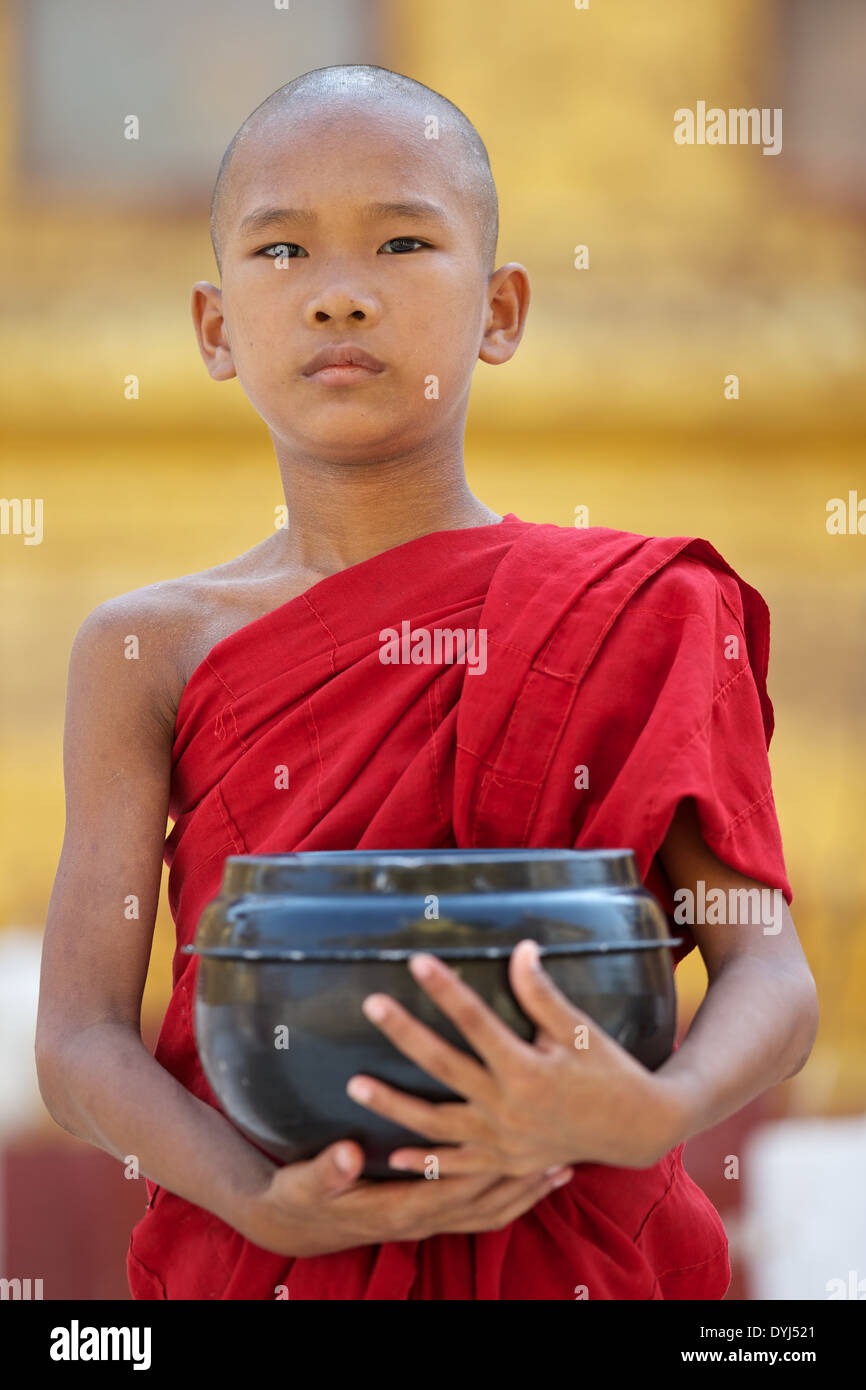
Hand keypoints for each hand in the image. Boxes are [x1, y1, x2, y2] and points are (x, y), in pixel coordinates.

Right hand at [234, 1140, 574, 1257]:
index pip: (459, 1186)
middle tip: (564, 1148)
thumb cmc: (301, 1196)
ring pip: (490, 1213)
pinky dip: (509, 1200)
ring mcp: (427, 1222)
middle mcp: (422, 1220)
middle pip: (487, 1202)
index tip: (524, 1136)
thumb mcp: (307, 1180)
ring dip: (527, 1192)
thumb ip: (329, 1169)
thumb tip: (348, 1154)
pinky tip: (527, 1180)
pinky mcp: (427, 1217)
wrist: (292, 1224)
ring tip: (564, 1167)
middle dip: (526, 1178)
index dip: (492, 1165)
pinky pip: (479, 1215)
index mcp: (401, 1209)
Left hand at [346, 940, 684, 1177]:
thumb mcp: (579, 1030)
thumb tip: (520, 948)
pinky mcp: (503, 1162)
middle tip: (371, 1005)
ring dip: (394, 1105)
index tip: (417, 961)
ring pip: (436, 1124)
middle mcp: (509, 1107)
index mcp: (527, 1068)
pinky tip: (390, 1155)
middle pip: (445, 1067)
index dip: (445, 989)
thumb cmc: (609, 1071)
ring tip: (354, 1084)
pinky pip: (456, 1167)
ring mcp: (503, 1140)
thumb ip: (542, 993)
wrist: (635, 1129)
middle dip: (405, 1034)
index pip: (476, 1021)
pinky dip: (423, 1163)